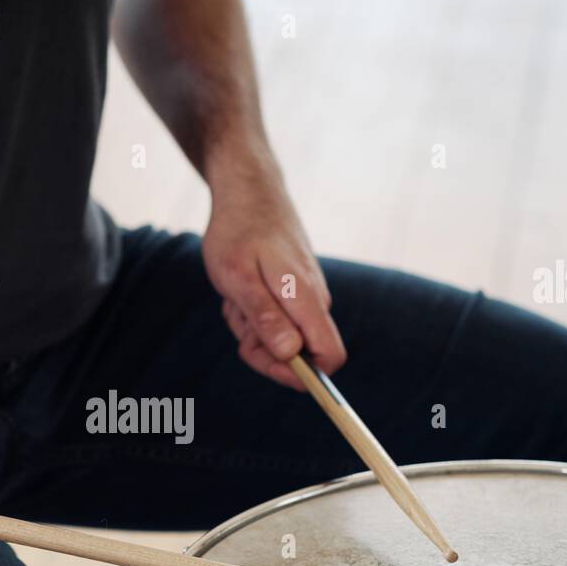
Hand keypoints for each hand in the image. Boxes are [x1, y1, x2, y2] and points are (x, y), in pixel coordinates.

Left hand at [202, 159, 345, 389]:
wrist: (248, 191)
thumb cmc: (238, 232)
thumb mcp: (239, 278)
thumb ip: (265, 317)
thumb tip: (290, 355)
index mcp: (307, 300)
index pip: (330, 358)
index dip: (302, 375)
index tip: (266, 362)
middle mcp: (315, 301)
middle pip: (300, 356)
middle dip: (262, 348)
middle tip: (237, 317)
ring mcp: (306, 297)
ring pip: (281, 338)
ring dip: (251, 328)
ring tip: (236, 295)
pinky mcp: (296, 293)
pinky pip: (274, 321)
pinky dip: (251, 313)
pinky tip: (241, 290)